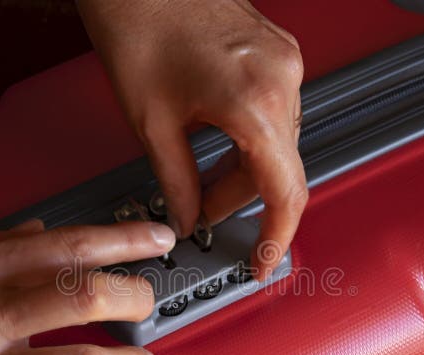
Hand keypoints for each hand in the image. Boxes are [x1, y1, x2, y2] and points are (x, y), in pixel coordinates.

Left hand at [77, 0, 306, 277]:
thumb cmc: (138, 23)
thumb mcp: (151, 122)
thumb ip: (176, 181)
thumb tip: (187, 217)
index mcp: (256, 103)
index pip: (285, 192)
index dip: (276, 237)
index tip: (264, 261)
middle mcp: (283, 81)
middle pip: (280, 170)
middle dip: (241, 199)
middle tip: (202, 214)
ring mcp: (284, 63)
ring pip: (278, 144)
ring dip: (243, 170)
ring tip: (201, 179)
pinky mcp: (277, 53)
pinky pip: (276, 114)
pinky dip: (249, 140)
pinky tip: (217, 145)